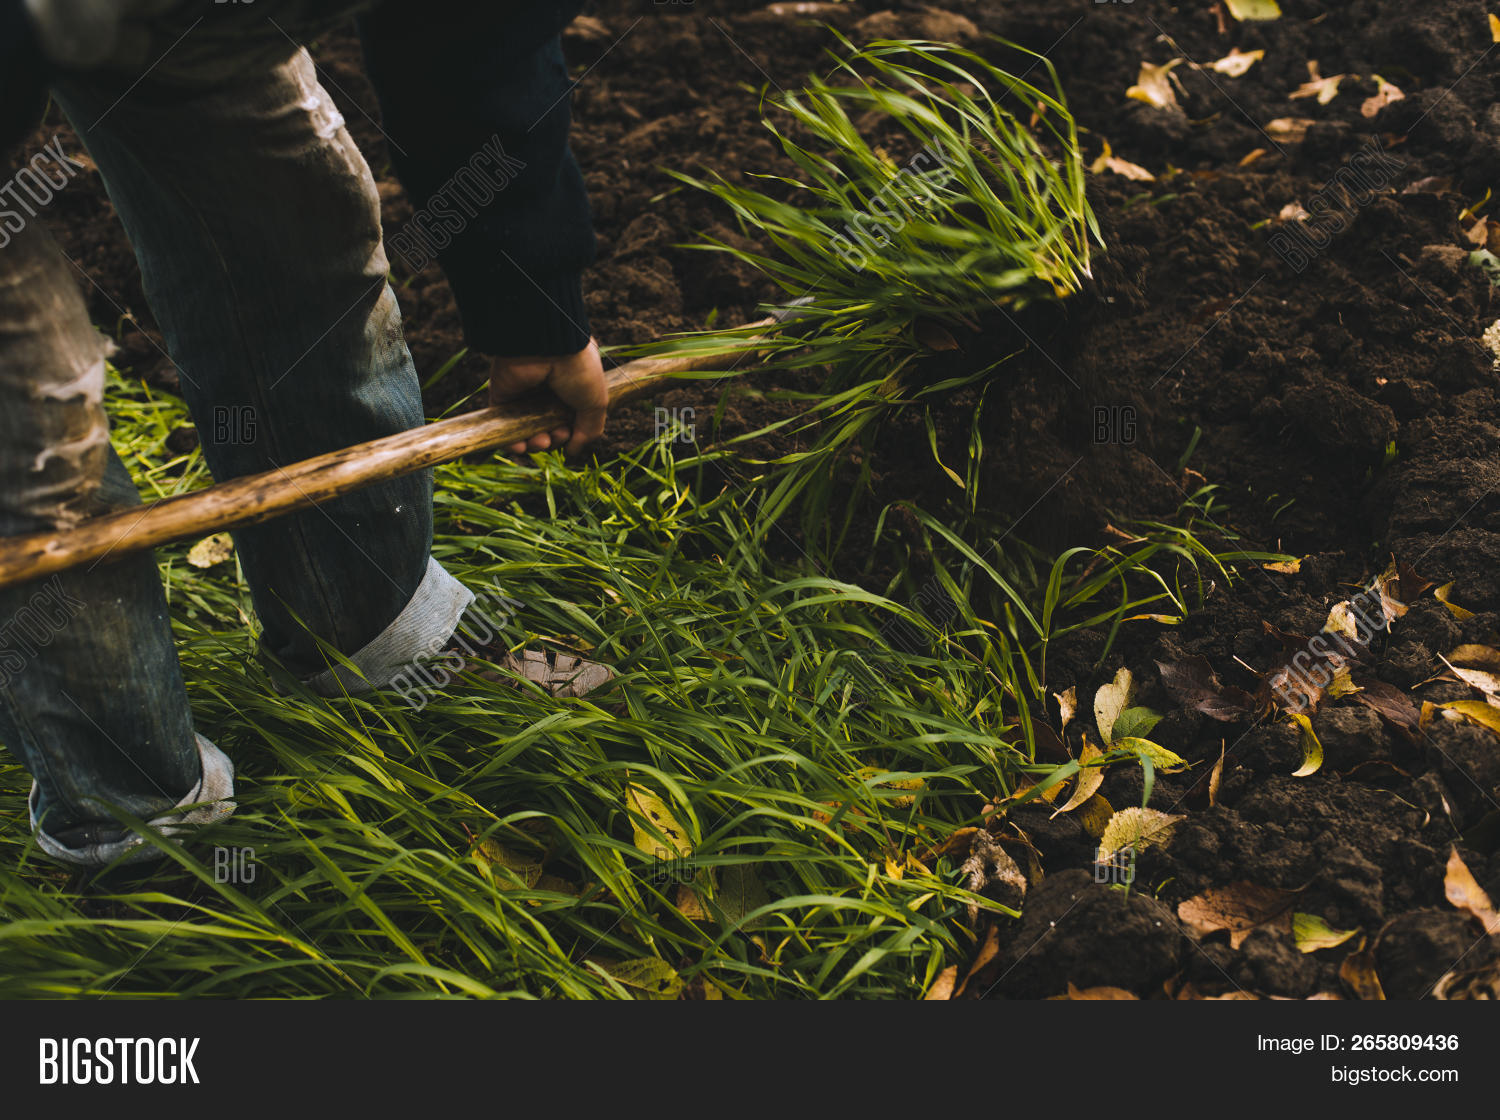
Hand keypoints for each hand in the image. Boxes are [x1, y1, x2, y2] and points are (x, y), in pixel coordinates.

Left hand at [488, 337, 606, 456]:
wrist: (547, 347)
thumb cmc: (578, 371)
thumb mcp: (596, 403)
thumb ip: (589, 431)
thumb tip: (572, 451)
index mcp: (572, 388)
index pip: (570, 420)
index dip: (571, 433)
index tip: (571, 432)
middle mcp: (548, 390)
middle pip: (549, 428)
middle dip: (554, 439)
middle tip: (557, 435)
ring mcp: (524, 393)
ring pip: (528, 429)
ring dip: (535, 443)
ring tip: (541, 442)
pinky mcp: (503, 395)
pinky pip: (505, 425)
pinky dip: (512, 440)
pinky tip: (521, 447)